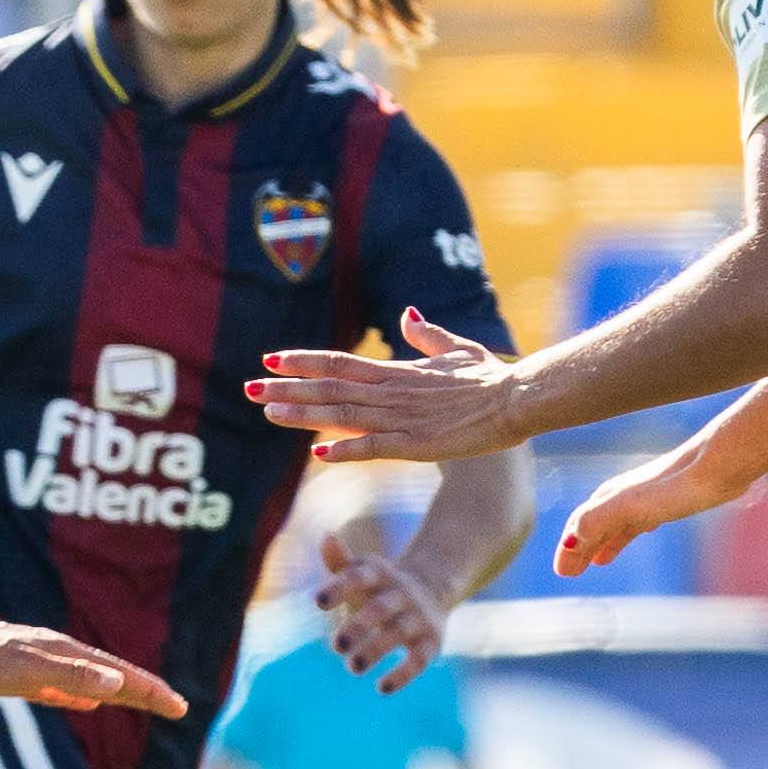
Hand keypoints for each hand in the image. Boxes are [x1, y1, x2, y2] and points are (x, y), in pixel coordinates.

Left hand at [0, 606, 185, 718]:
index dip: (151, 693)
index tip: (180, 708)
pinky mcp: (20, 670)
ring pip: (91, 680)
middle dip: (145, 692)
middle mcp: (58, 655)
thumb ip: (69, 680)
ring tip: (139, 703)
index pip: (121, 677)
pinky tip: (82, 704)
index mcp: (66, 656)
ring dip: (119, 693)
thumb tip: (115, 687)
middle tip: (176, 707)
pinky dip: (82, 696)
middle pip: (113, 677)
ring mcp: (40, 661)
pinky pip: (64, 687)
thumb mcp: (24, 673)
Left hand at [249, 312, 532, 465]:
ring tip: (268, 413)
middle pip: (329, 388)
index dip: (303, 361)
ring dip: (303, 415)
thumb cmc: (492, 377)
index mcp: (397, 371)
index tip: (269, 360)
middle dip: (287, 389)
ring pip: (342, 415)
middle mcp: (392, 391)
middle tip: (247, 389)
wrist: (520, 398)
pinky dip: (346, 449)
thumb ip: (427, 336)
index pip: (338, 362)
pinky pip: (375, 447)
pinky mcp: (417, 444)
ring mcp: (402, 418)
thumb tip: (407, 314)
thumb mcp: (458, 349)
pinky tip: (318, 454)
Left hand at [320, 536, 451, 687]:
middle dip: (358, 627)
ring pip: (399, 633)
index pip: (358, 578)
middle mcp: (401, 594)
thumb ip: (340, 562)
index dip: (339, 588)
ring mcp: (418, 618)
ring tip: (352, 667)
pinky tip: (382, 688)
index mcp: (380, 576)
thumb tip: (326, 537)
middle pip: (379, 608)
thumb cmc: (381, 586)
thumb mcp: (363, 572)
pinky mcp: (432, 642)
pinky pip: (420, 659)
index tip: (318, 602)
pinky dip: (403, 674)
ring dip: (376, 650)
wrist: (433, 588)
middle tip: (336, 645)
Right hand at [553, 440, 719, 577]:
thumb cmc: (677, 486)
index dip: (569, 549)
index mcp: (610, 497)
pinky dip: (630, 532)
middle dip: (581, 548)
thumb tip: (570, 544)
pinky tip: (641, 532)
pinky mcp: (671, 498)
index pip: (579, 526)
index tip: (562, 572)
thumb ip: (597, 522)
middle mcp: (623, 494)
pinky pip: (640, 518)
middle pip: (594, 524)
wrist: (721, 463)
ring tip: (598, 560)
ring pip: (617, 522)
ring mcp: (647, 496)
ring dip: (603, 541)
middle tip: (571, 572)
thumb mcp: (630, 507)